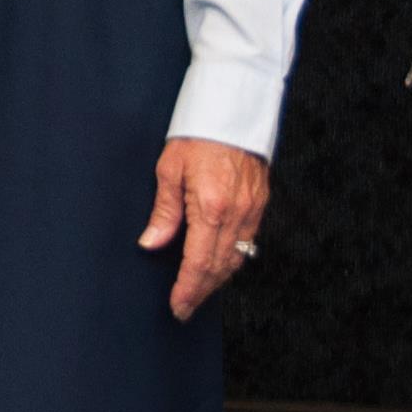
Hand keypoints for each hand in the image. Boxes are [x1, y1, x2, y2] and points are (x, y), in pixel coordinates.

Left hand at [139, 138, 269, 321]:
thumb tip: (151, 243)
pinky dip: (233, 258)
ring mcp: (252, 208)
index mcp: (210, 207)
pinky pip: (249, 241)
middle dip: (202, 291)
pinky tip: (220, 262)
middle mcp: (236, 213)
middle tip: (185, 307)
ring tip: (200, 291)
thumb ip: (164, 211)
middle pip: (219, 267)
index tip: (178, 307)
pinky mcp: (261, 201)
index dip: (188, 290)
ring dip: (218, 278)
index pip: (198, 263)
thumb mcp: (169, 168)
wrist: (233, 104)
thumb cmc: (198, 131)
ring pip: (238, 257)